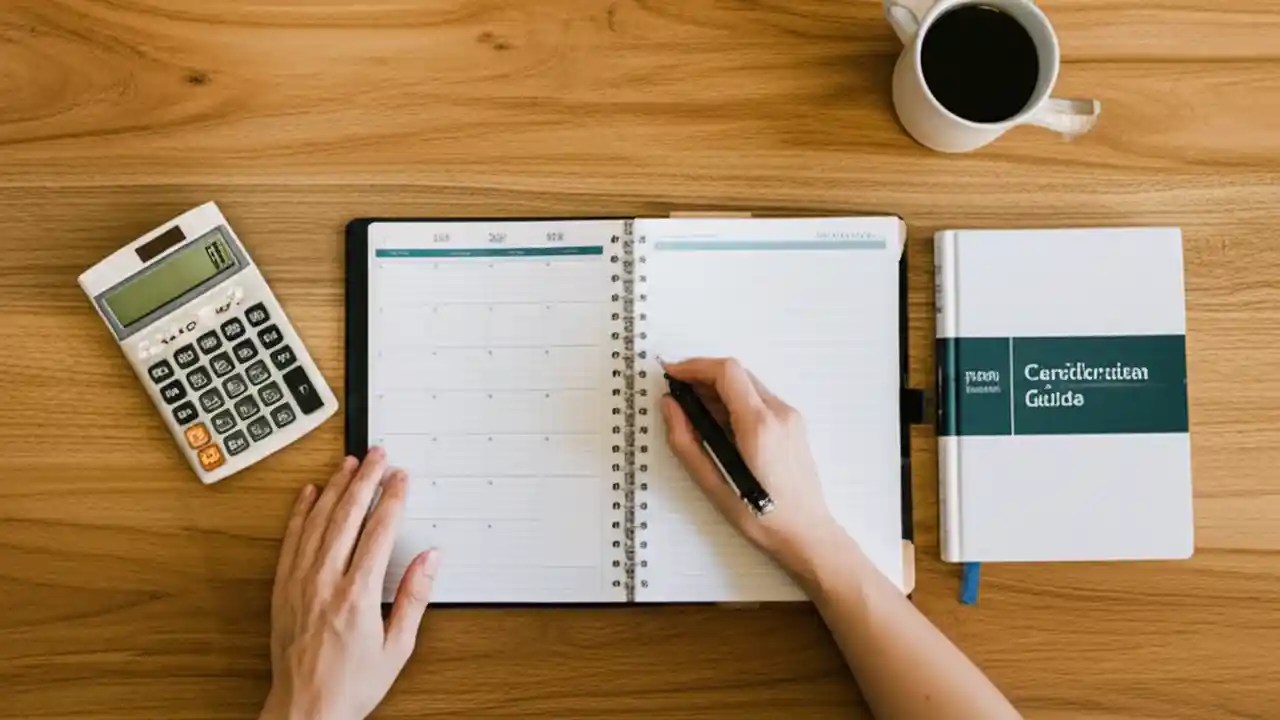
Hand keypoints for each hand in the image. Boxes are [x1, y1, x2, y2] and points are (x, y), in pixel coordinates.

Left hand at [260, 448, 439, 719]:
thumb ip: (414, 597)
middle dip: (366, 479)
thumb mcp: (398, 646)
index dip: (392, 499)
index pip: (378, 531)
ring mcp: (299, 582)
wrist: (306, 708)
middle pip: (347, 515)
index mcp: (357, 595)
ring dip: (334, 487)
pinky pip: (291, 539)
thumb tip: (430, 559)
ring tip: (349, 464)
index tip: (401, 479)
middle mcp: (325, 582)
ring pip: (317, 520)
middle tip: (378, 455)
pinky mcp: (282, 588)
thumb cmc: (352, 683)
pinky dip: (300, 512)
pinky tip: (308, 493)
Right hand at [660, 357, 845, 576]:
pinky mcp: (793, 424)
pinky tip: (721, 425)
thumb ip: (685, 440)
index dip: (694, 366)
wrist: (806, 532)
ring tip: (696, 414)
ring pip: (748, 384)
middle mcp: (779, 413)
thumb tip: (669, 405)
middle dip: (703, 377)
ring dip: (718, 389)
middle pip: (737, 373)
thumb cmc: (760, 516)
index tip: (671, 374)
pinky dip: (735, 401)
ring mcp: (790, 417)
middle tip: (678, 396)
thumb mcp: (712, 484)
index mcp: (759, 426)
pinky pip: (759, 399)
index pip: (726, 372)